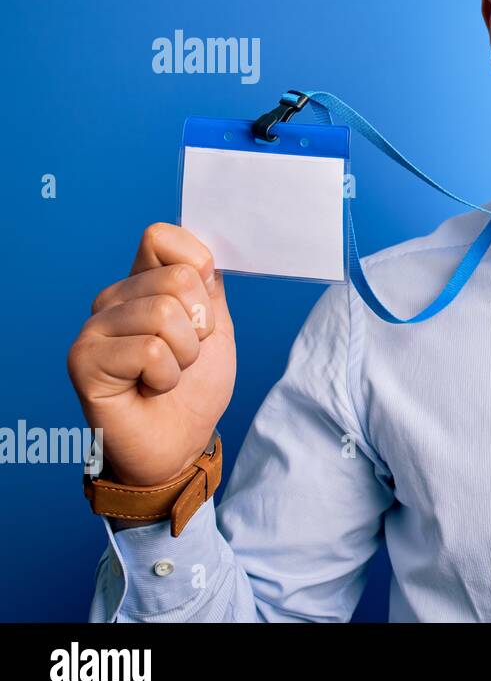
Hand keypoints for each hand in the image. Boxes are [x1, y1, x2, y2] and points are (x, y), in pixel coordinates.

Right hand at [68, 223, 235, 486]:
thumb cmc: (195, 388)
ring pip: (165, 313)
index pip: (163, 236)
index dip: (198, 268)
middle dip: (200, 324)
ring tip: (166, 374)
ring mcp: (95, 327)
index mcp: (143, 283)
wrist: (179, 443)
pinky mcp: (84, 359)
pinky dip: (166, 376)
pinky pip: (151, 350)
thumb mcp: (216, 329)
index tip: (202, 311)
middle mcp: (113, 298)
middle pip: (177, 278)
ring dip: (186, 354)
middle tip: (184, 355)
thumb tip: (202, 252)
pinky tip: (149, 389)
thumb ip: (208, 287)